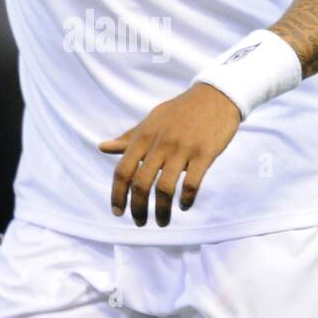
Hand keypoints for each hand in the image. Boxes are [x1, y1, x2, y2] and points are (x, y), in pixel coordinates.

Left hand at [98, 82, 241, 226]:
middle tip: (140, 222)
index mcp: (144, 136)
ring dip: (161, 211)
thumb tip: (101, 147)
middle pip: (141, 184)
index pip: (123, 171)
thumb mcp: (151, 120)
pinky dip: (186, 200)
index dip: (117, 194)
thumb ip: (128, 138)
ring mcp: (182, 149)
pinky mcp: (204, 154)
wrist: (215, 96)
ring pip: (165, 189)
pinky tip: (184, 206)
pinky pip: (192, 184)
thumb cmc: (180, 111)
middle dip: (137, 208)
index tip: (118, 212)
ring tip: (162, 221)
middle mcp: (160, 143)